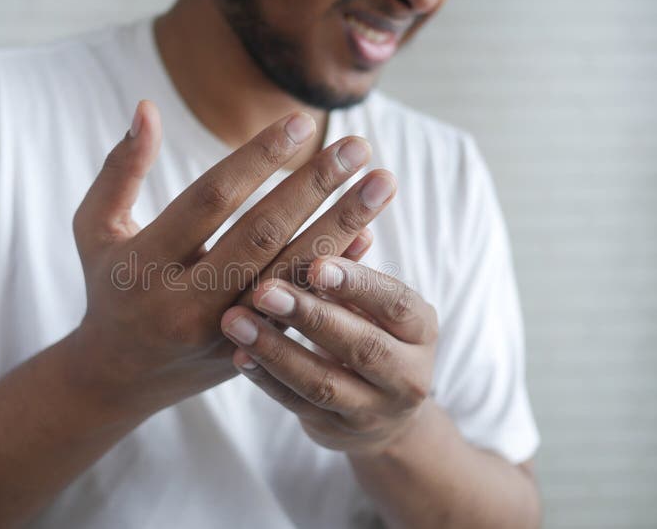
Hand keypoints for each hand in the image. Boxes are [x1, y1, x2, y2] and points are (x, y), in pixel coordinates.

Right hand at [71, 100, 396, 416]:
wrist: (119, 376)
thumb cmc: (109, 287)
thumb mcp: (95, 228)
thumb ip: (120, 170)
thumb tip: (147, 108)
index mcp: (145, 264)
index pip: (211, 201)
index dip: (257, 159)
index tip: (302, 122)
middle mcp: (187, 303)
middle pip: (263, 236)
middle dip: (315, 187)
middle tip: (359, 146)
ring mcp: (224, 333)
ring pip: (292, 275)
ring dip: (343, 226)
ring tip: (381, 184)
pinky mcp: (252, 351)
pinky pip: (302, 308)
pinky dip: (335, 273)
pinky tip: (367, 235)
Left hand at [220, 256, 437, 455]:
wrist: (385, 417)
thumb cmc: (374, 335)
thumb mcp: (376, 306)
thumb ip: (356, 271)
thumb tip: (350, 223)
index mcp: (421, 330)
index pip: (396, 304)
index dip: (357, 285)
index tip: (316, 263)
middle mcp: (408, 374)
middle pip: (361, 346)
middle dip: (310, 317)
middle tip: (264, 290)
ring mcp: (373, 410)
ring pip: (324, 382)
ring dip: (276, 350)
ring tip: (234, 320)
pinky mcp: (336, 432)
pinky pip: (297, 406)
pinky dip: (266, 379)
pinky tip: (237, 354)